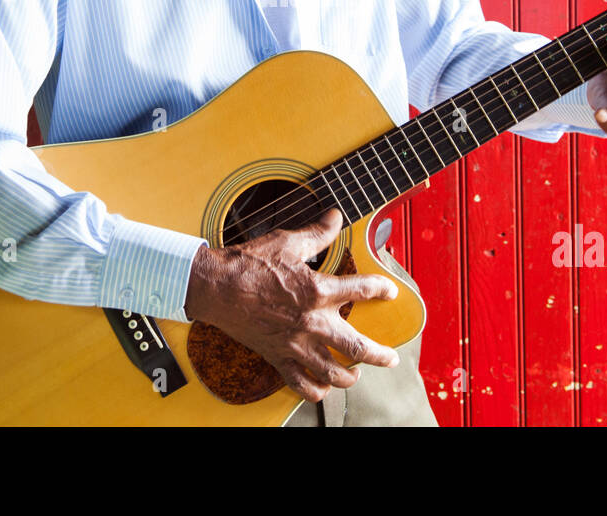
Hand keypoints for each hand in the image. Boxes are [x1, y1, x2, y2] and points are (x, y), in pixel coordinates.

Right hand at [183, 208, 400, 402]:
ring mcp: (294, 344)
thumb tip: (335, 217)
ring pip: (332, 372)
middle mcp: (310, 322)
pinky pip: (300, 384)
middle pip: (356, 346)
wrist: (215, 287)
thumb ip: (317, 233)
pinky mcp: (277, 357)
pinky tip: (322, 386)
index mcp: (316, 291)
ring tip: (358, 374)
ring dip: (350, 376)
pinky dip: (315, 390)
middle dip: (380, 355)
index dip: (381, 289)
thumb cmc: (248, 264)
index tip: (390, 291)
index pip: (362, 291)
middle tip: (391, 358)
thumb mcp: (287, 241)